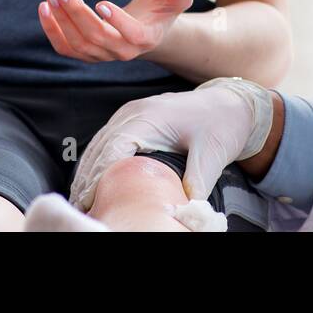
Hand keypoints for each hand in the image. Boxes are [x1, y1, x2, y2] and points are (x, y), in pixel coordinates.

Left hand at [37, 0, 193, 62]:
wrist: (148, 30)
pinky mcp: (86, 54)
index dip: (117, 21)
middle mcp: (123, 51)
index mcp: (146, 38)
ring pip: (78, 43)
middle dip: (76, 13)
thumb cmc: (162, 10)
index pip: (131, 34)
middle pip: (97, 36)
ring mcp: (103, 55)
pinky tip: (44, 9)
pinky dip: (52, 30)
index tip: (100, 2)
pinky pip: (65, 48)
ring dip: (61, 20)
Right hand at [69, 77, 272, 209]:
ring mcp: (131, 114)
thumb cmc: (222, 123)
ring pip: (99, 144)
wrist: (231, 102)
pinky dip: (96, 162)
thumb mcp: (213, 153)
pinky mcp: (133, 120)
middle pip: (100, 147)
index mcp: (150, 116)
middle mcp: (134, 112)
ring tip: (81, 201)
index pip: (114, 147)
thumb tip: (184, 210)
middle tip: (81, 208)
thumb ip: (197, 181)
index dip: (99, 175)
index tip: (90, 200)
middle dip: (87, 179)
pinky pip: (106, 141)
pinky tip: (93, 183)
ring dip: (88, 172)